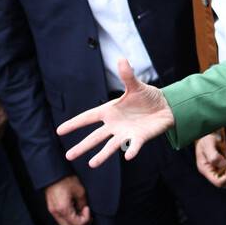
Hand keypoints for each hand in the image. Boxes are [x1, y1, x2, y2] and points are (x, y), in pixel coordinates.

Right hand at [45, 175, 90, 224]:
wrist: (53, 173)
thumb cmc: (66, 180)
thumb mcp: (80, 191)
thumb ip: (83, 204)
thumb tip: (84, 211)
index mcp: (63, 209)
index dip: (85, 219)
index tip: (87, 209)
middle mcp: (56, 213)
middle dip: (81, 224)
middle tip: (87, 215)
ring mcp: (53, 212)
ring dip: (75, 222)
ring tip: (81, 212)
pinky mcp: (52, 209)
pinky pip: (62, 220)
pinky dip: (70, 219)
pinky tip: (75, 209)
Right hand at [58, 58, 174, 167]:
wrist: (165, 107)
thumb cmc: (147, 96)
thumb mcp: (136, 85)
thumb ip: (127, 75)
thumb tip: (121, 59)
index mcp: (110, 111)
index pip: (88, 117)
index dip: (74, 124)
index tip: (59, 130)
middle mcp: (115, 124)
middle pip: (95, 137)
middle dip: (82, 146)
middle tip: (68, 156)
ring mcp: (126, 133)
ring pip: (111, 146)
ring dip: (102, 155)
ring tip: (91, 164)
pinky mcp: (139, 138)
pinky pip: (134, 146)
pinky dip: (131, 150)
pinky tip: (127, 156)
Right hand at [195, 132, 225, 187]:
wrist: (207, 131)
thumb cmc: (205, 136)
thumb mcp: (208, 143)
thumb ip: (213, 155)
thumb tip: (222, 164)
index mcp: (206, 169)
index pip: (218, 182)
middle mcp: (212, 171)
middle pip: (225, 182)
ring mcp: (217, 169)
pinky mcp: (223, 166)